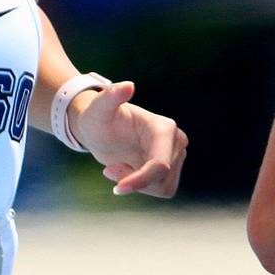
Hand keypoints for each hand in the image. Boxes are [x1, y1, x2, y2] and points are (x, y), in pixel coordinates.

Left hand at [68, 80, 186, 197]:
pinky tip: (127, 172)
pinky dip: (142, 186)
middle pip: (161, 178)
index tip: (118, 188)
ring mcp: (176, 155)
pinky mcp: (172, 168)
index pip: (160, 165)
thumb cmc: (98, 118)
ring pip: (163, 187)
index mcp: (164, 127)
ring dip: (137, 184)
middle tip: (109, 169)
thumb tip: (128, 85)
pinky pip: (161, 189)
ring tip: (118, 167)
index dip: (140, 180)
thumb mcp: (98, 110)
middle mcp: (176, 140)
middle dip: (134, 179)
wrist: (100, 129)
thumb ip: (110, 96)